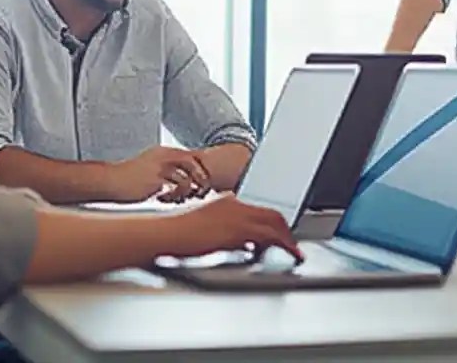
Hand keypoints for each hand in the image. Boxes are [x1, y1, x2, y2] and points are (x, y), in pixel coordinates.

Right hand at [107, 146, 211, 203]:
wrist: (109, 181)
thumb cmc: (129, 178)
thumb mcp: (150, 167)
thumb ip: (167, 169)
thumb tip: (187, 181)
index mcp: (164, 152)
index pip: (192, 155)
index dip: (200, 169)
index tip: (200, 183)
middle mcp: (164, 156)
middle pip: (193, 163)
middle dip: (200, 178)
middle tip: (199, 192)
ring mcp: (159, 167)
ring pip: (186, 179)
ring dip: (185, 192)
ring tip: (175, 199)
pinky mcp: (155, 180)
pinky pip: (174, 189)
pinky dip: (173, 197)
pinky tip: (162, 199)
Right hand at [174, 194, 302, 262]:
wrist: (162, 236)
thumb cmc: (172, 236)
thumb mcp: (198, 228)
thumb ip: (217, 230)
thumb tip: (231, 242)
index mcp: (224, 202)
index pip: (255, 210)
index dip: (269, 223)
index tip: (276, 234)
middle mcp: (234, 204)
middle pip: (270, 213)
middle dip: (283, 229)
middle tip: (290, 244)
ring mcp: (237, 215)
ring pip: (274, 222)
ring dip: (287, 237)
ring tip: (293, 250)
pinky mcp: (239, 229)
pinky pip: (272, 235)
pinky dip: (284, 245)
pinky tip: (289, 254)